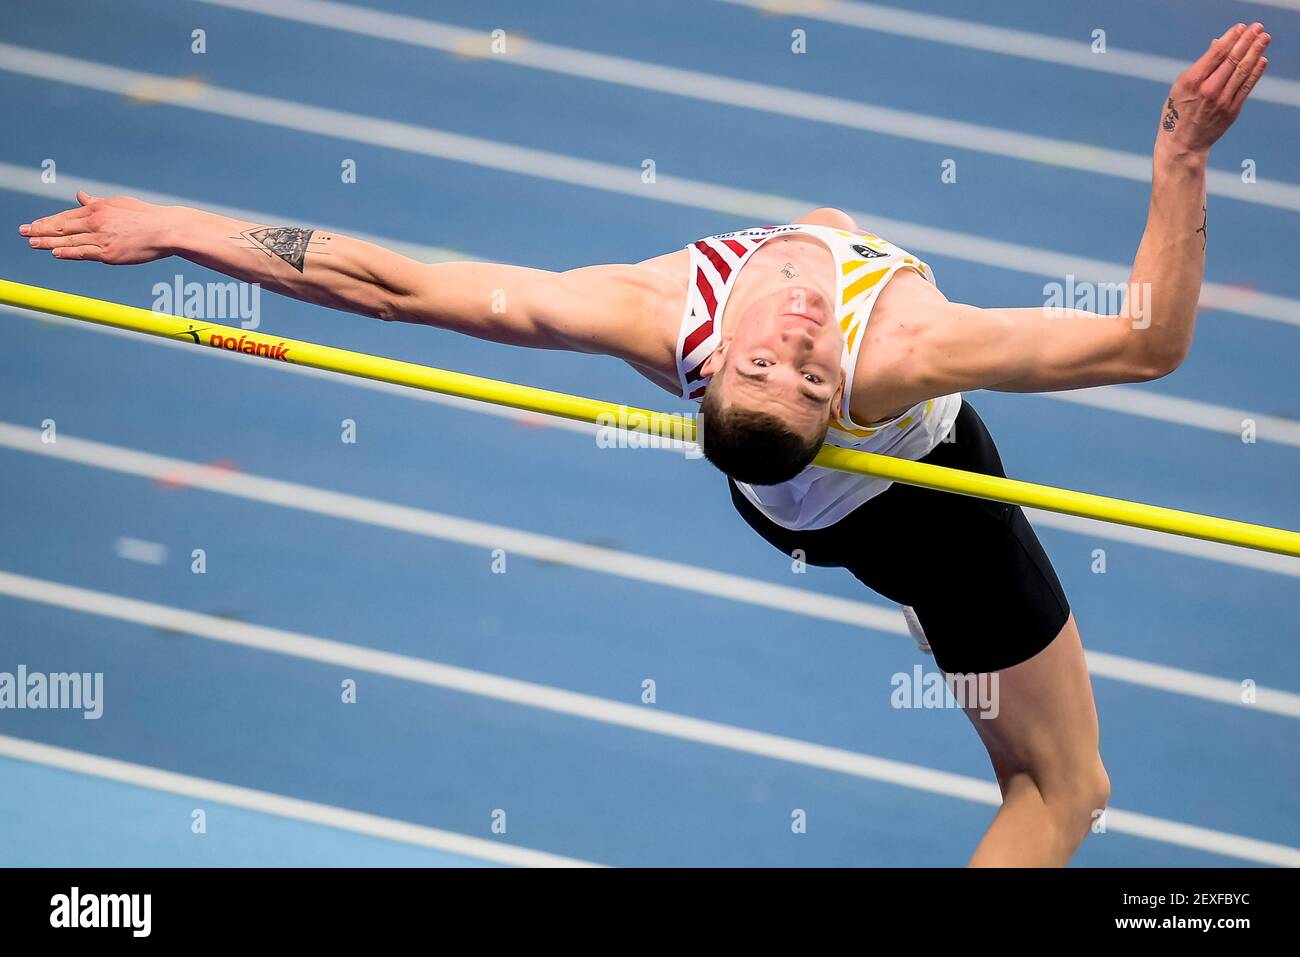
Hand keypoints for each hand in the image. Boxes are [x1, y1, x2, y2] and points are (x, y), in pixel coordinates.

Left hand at [18, 192, 176, 263]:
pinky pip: (84, 253)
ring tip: (32, 243)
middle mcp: (96, 222)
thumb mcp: (118, 204)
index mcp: (98, 209)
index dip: (48, 221)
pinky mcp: (110, 253)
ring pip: (69, 241)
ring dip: (48, 242)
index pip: (66, 216)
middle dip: (40, 229)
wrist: (165, 230)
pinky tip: (55, 253)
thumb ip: (97, 202)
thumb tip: (79, 196)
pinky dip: (68, 253)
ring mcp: (102, 238)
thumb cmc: (146, 216)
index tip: (33, 224)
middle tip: (22, 231)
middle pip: (62, 227)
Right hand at [1159, 22, 1269, 155]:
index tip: (1240, 27)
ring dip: (1256, 52)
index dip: (1231, 38)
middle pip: (1232, 60)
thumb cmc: (1178, 112)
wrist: (1183, 144)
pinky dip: (1255, 72)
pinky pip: (1246, 87)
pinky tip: (1262, 60)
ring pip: (1242, 71)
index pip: (1216, 54)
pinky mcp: (1231, 111)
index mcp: (1191, 82)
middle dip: (1247, 41)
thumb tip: (1218, 43)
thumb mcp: (1180, 87)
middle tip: (1257, 28)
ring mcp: (1221, 101)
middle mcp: (1207, 90)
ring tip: (1264, 38)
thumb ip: (1201, 67)